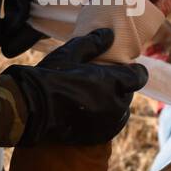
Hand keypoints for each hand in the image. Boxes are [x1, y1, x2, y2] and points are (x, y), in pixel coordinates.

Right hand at [6, 28, 146, 146]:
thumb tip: (108, 34)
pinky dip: (104, 120)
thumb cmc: (50, 77)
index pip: (139, 77)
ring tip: (95, 98)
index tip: (125, 69)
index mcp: (113, 82)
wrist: (31, 109)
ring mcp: (107, 123)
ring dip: (113, 105)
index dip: (133, 72)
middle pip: (127, 94)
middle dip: (119, 88)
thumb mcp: (70, 53)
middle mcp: (115, 104)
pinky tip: (90, 113)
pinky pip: (110, 127)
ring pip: (120, 112)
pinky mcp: (98, 137)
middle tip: (101, 82)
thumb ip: (93, 43)